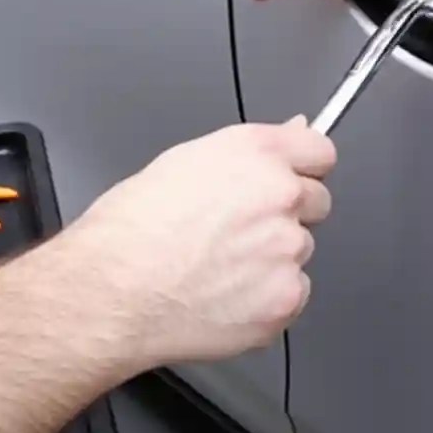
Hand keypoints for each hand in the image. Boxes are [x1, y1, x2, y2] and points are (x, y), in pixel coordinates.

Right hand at [64, 115, 334, 365]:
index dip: (304, 168)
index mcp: (258, 155)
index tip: (294, 179)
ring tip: (217, 269)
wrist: (111, 292)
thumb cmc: (132, 229)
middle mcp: (282, 196)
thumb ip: (251, 151)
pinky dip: (267, 299)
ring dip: (273, 259)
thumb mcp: (184, 162)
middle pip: (316, 203)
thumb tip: (293, 132)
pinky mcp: (285, 299)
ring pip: (299, 251)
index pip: (320, 152)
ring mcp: (288, 250)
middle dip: (288, 214)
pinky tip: (225, 297)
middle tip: (238, 233)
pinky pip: (292, 294)